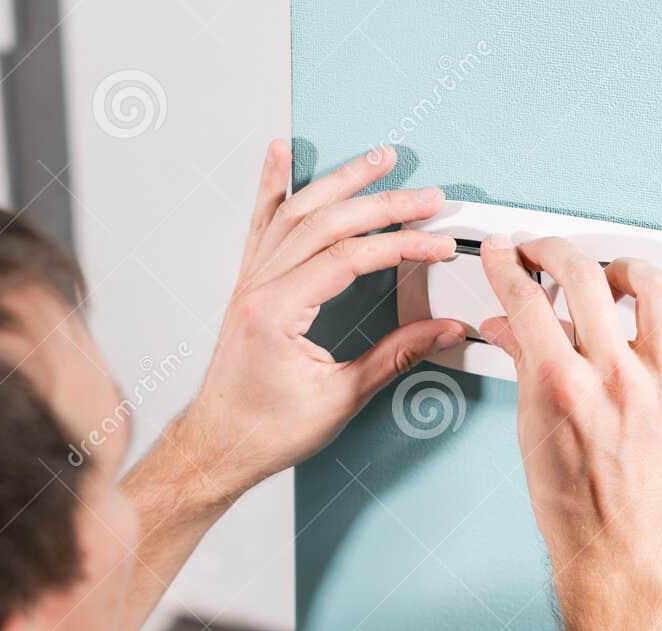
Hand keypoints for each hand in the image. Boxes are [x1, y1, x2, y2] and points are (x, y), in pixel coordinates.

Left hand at [179, 141, 465, 500]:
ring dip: (340, 182)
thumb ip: (395, 357)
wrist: (218, 446)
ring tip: (378, 160)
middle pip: (325, 224)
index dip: (400, 246)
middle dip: (383, 204)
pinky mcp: (247, 285)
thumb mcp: (340, 399)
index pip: (348, 258)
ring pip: (295, 213)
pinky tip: (279, 154)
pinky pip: (261, 224)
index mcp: (276, 314)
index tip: (437, 245)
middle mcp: (257, 288)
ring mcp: (248, 282)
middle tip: (427, 196)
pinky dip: (273, 186)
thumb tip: (443, 331)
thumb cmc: (265, 431)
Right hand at [477, 235, 661, 608]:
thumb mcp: (531, 433)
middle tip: (546, 252)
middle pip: (585, 277)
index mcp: (563, 386)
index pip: (527, 300)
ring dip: (630, 271)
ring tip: (616, 278)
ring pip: (659, 292)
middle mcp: (616, 379)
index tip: (507, 252)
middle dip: (555, 250)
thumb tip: (508, 328)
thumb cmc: (575, 508)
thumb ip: (524, 367)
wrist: (618, 554)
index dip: (509, 264)